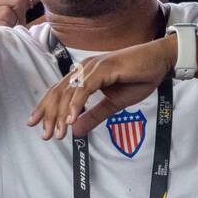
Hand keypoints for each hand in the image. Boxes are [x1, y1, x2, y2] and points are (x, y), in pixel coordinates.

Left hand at [27, 36, 174, 139]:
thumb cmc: (138, 78)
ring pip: (69, 91)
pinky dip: (76, 103)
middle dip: (49, 115)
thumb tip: (76, 130)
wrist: (159, 62)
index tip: (38, 127)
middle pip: (59, 92)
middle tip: (46, 135)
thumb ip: (94, 115)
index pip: (59, 93)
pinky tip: (72, 118)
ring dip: (61, 113)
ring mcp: (93, 67)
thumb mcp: (113, 104)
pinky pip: (85, 87)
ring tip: (58, 132)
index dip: (46, 109)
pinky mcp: (104, 68)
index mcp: (84, 76)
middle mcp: (84, 69)